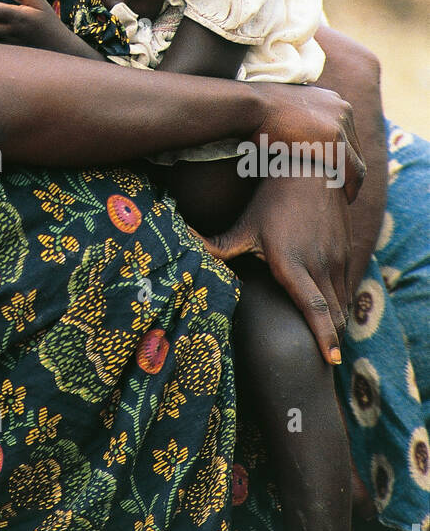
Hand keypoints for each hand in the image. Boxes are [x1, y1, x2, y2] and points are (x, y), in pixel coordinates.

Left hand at [201, 82, 364, 364]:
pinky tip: (335, 312)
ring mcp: (336, 257)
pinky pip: (347, 284)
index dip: (324, 336)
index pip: (315, 308)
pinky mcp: (345, 250)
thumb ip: (216, 246)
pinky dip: (342, 302)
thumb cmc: (270, 201)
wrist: (309, 169)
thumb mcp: (243, 227)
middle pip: (334, 312)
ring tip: (329, 341)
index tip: (330, 361)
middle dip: (331, 337)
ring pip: (343, 300)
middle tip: (324, 361)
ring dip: (338, 321)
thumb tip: (182, 246)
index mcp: (292, 264)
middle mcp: (319, 264)